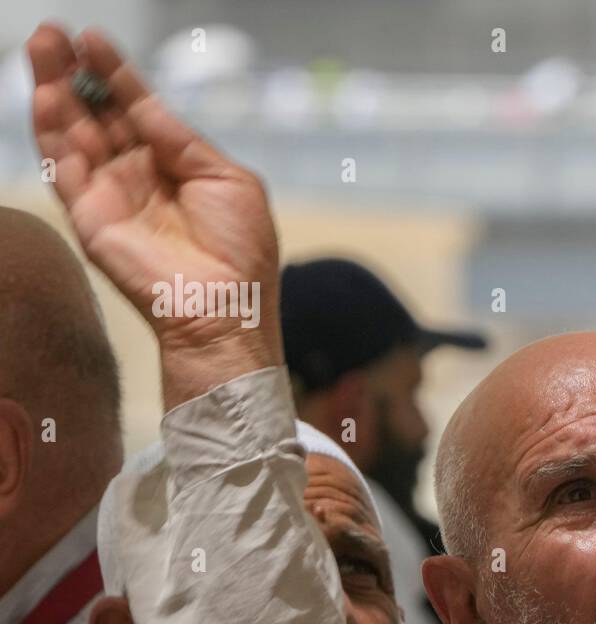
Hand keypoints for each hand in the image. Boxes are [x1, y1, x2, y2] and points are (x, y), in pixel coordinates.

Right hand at [27, 23, 281, 406]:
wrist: (229, 307)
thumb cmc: (242, 250)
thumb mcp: (226, 179)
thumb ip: (182, 139)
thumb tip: (145, 101)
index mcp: (174, 164)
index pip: (136, 109)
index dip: (115, 74)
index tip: (94, 37)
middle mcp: (137, 175)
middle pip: (95, 113)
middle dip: (72, 72)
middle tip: (53, 32)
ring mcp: (110, 196)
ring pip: (71, 134)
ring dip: (52, 91)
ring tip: (41, 49)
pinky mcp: (89, 219)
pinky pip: (64, 171)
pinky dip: (53, 135)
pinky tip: (48, 99)